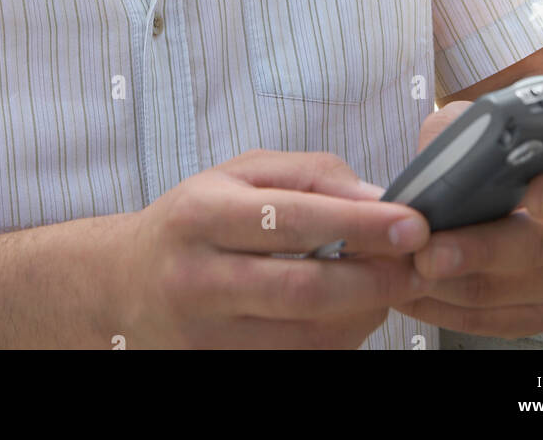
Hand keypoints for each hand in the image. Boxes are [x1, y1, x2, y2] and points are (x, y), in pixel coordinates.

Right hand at [109, 150, 431, 348]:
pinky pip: (296, 361)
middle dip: (374, 278)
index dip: (358, 224)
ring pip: (306, 336)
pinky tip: (353, 312)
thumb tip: (374, 197)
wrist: (123, 283)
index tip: (411, 223)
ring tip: (389, 286)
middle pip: (303, 289)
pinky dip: (337, 339)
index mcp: (202, 214)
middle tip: (419, 264)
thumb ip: (309, 174)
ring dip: (364, 313)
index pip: (290, 219)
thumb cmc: (194, 218)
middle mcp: (197, 278)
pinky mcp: (218, 368)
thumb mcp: (240, 173)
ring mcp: (205, 335)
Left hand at [397, 101, 542, 338]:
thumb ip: (462, 137)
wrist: (508, 184)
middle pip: (538, 246)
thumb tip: (434, 174)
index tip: (535, 197)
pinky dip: (448, 310)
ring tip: (406, 272)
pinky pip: (494, 321)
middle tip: (429, 253)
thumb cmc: (492, 150)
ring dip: (451, 286)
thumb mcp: (477, 123)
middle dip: (479, 251)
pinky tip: (413, 294)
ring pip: (509, 290)